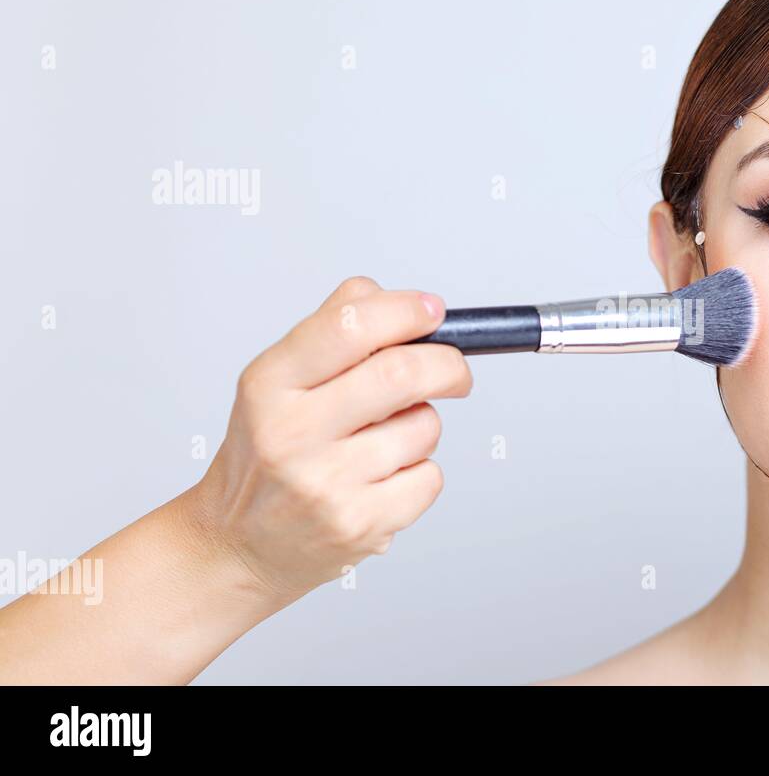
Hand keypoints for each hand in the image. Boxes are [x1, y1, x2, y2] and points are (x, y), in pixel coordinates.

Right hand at [190, 276, 471, 600]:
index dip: (404, 311)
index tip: (433, 311)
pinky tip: (382, 481)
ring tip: (386, 441)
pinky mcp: (359, 525)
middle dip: (446, 365)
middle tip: (455, 372)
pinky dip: (421, 473)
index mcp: (270, 385)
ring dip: (423, 425)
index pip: (348, 326)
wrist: (237, 546)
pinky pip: (430, 477)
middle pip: (401, 373)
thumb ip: (332, 331)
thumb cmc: (268, 455)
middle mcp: (291, 433)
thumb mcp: (276, 384)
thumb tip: (395, 300)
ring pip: (424, 426)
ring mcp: (326, 483)